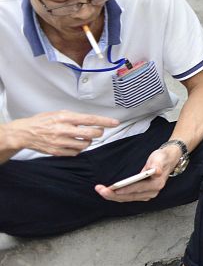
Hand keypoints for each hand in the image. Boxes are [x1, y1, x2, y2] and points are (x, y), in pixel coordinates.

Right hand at [2, 111, 118, 156]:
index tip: (115, 123)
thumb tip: (92, 121)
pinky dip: (78, 148)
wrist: (25, 133)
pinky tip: (73, 143)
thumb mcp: (59, 113)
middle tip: (98, 131)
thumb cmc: (43, 121)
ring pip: (85, 144)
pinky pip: (75, 152)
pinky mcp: (57, 152)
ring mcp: (60, 142)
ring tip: (83, 137)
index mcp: (65, 117)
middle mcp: (63, 129)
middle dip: (98, 132)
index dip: (105, 121)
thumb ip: (75, 117)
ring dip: (88, 141)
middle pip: (91, 133)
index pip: (90, 119)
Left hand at [95, 145, 176, 202]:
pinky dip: (117, 195)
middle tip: (100, 189)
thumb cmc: (162, 158)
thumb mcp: (160, 158)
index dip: (125, 189)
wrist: (168, 159)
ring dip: (113, 196)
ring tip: (100, 190)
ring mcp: (146, 195)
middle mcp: (152, 192)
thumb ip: (158, 165)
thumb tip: (156, 171)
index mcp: (156, 184)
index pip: (138, 188)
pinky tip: (108, 191)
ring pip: (126, 198)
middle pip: (129, 196)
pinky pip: (127, 197)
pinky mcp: (142, 194)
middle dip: (113, 194)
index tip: (114, 189)